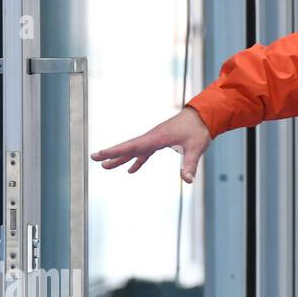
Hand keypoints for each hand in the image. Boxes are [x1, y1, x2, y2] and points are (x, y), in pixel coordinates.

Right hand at [91, 106, 211, 183]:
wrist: (204, 116)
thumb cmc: (199, 130)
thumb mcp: (196, 148)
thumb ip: (190, 164)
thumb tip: (187, 180)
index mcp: (158, 137)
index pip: (133, 146)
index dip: (115, 151)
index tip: (99, 154)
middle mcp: (153, 137)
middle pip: (129, 147)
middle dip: (112, 153)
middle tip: (94, 158)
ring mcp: (155, 138)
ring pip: (134, 149)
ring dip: (121, 158)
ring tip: (106, 166)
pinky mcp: (160, 141)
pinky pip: (144, 151)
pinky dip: (137, 160)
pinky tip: (131, 169)